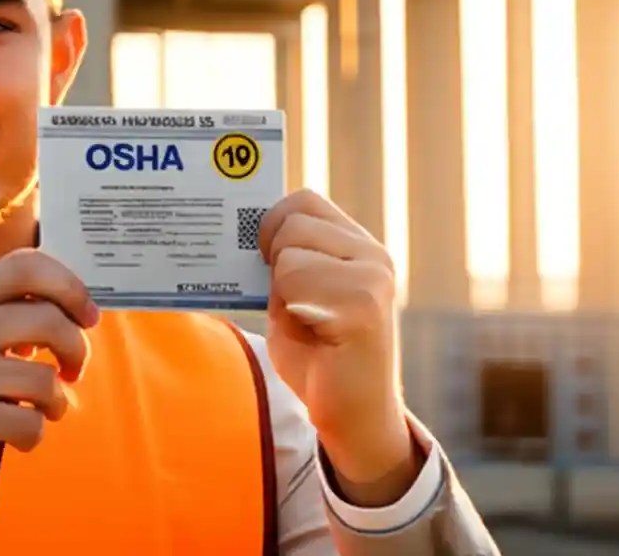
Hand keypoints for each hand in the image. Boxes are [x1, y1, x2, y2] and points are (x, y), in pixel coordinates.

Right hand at [0, 249, 99, 545]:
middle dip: (77, 348)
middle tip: (72, 371)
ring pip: (43, 378)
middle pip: (47, 318)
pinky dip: (34, 435)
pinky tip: (17, 437)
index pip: (26, 265)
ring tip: (43, 410)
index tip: (86, 317)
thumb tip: (76, 307)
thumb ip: (7, 314)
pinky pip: (29, 423)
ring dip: (57, 402)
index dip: (69, 286)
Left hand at [258, 189, 421, 506]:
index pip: (304, 201)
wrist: (355, 417)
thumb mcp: (297, 297)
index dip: (272, 223)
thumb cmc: (319, 358)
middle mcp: (374, 256)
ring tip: (307, 322)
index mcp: (360, 247)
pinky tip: (315, 334)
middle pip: (293, 220)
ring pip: (290, 253)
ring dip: (283, 290)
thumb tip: (244, 230)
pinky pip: (296, 281)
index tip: (265, 258)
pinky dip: (290, 308)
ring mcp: (373, 279)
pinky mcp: (362, 306)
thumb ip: (284, 263)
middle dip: (274, 257)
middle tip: (292, 300)